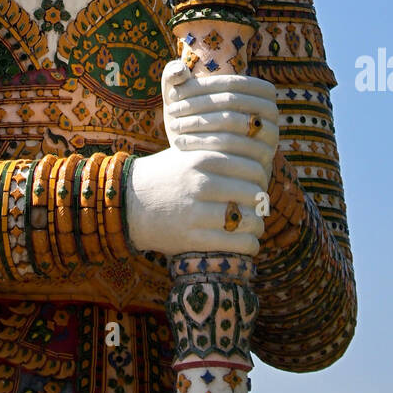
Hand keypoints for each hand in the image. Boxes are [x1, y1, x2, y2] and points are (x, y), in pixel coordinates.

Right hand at [125, 58, 278, 257]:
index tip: (260, 182)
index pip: (253, 165)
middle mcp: (201, 183)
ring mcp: (196, 212)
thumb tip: (260, 148)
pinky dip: (249, 244)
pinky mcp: (192, 238)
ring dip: (257, 225)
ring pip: (248, 220)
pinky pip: (236, 243)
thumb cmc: (168, 175)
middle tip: (260, 205)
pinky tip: (248, 241)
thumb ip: (220, 149)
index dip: (262, 176)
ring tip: (255, 224)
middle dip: (261, 201)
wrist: (129, 202)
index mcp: (203, 158)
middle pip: (253, 192)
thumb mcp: (189, 153)